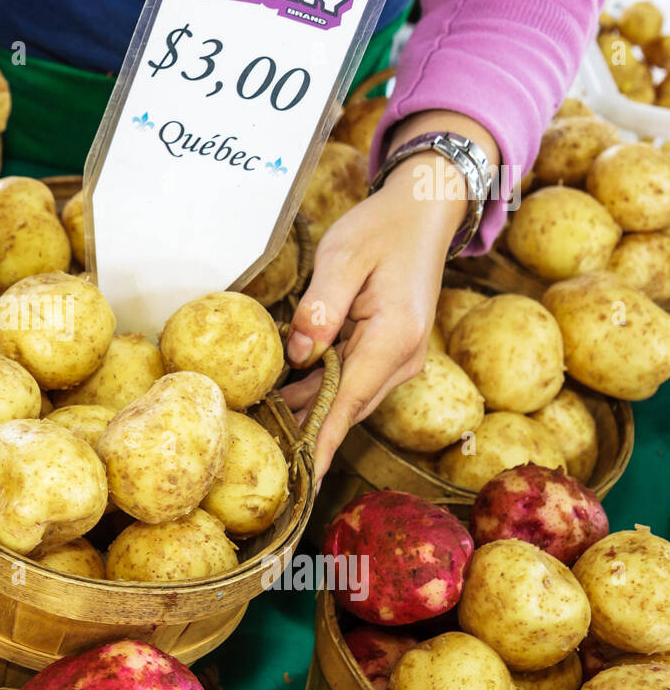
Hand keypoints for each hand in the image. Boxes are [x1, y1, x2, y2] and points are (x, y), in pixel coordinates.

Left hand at [280, 151, 468, 483]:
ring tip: (266, 429)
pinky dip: (323, 391)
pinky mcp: (390, 349)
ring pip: (348, 396)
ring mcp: (400, 356)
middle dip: (309, 433)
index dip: (323, 441)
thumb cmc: (382, 228)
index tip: (305, 477)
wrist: (425, 211)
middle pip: (347, 407)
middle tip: (264, 451)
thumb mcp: (343, 258)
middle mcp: (403, 357)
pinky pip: (352, 380)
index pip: (349, 403)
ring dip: (312, 411)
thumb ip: (319, 308)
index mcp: (393, 338)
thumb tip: (298, 353)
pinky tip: (289, 397)